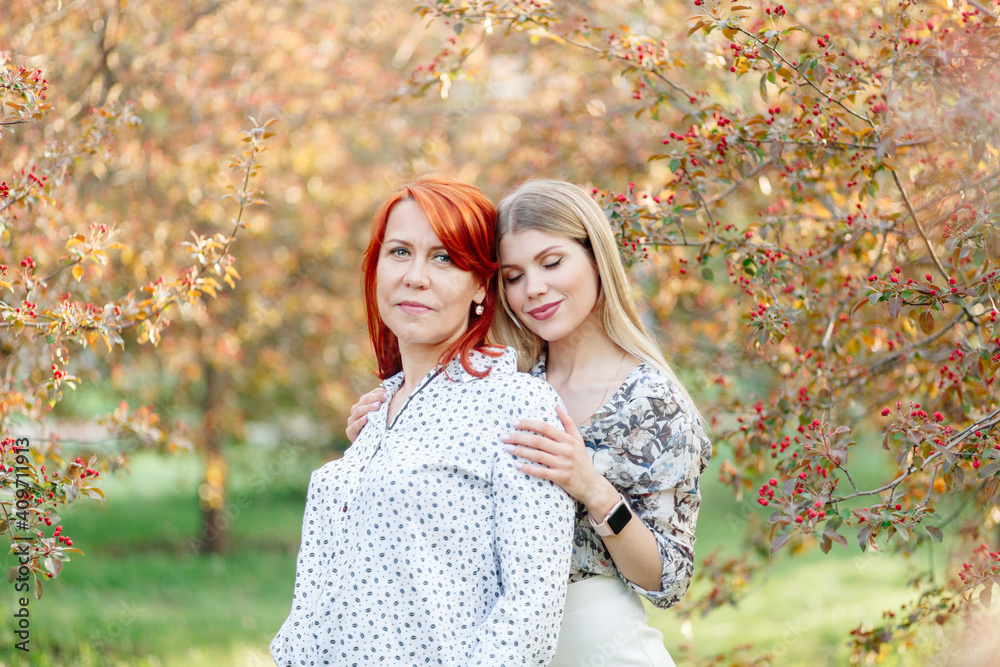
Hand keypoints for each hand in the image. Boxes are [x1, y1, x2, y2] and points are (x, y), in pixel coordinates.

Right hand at [345, 387, 386, 442]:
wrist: (370, 446)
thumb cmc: (377, 428)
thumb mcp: (381, 416)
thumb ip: (383, 405)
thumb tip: (392, 393)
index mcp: (361, 405)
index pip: (368, 396)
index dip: (377, 393)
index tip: (388, 393)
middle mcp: (355, 412)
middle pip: (363, 401)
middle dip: (375, 398)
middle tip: (385, 397)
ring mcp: (352, 421)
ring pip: (358, 411)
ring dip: (368, 408)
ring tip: (378, 405)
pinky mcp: (350, 432)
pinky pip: (354, 426)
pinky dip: (360, 422)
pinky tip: (366, 418)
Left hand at [502, 405, 616, 512]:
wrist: (592, 485)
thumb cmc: (582, 460)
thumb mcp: (578, 440)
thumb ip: (568, 423)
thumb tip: (557, 407)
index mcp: (568, 439)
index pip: (545, 428)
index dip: (529, 424)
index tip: (514, 423)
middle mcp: (566, 450)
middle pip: (538, 441)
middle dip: (519, 437)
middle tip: (504, 436)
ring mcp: (563, 464)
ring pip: (538, 456)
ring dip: (520, 451)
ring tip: (507, 448)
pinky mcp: (561, 478)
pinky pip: (541, 472)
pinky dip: (528, 468)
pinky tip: (517, 465)